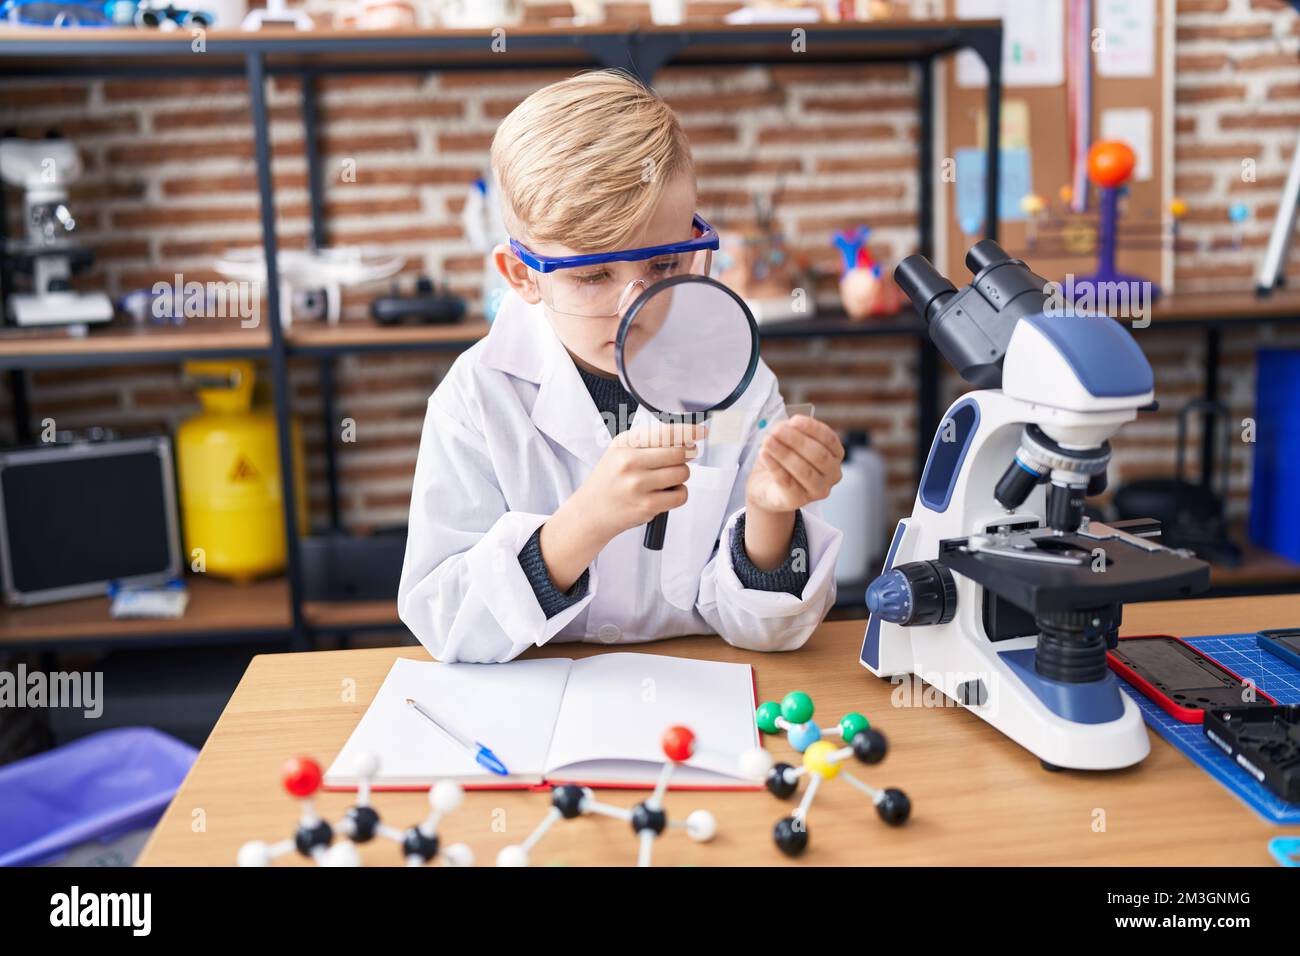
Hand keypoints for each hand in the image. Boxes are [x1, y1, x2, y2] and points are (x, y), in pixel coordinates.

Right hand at [575, 421, 706, 538]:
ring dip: (681, 476)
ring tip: (665, 479)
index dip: (689, 431)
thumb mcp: (621, 452)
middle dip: (686, 456)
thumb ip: (651, 444)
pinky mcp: (647, 506)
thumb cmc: (609, 480)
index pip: (665, 433)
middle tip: (679, 460)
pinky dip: (679, 494)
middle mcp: (630, 462)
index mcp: (625, 444)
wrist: (590, 512)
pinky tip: (665, 494)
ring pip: (682, 473)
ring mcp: (638, 485)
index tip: (702, 432)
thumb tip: (687, 442)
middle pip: (679, 453)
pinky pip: (680, 495)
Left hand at [746, 415, 843, 514]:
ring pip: (804, 471)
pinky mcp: (797, 500)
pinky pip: (786, 482)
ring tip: (767, 440)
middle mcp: (832, 474)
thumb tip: (787, 426)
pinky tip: (764, 454)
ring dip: (784, 453)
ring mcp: (817, 490)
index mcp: (834, 455)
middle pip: (818, 455)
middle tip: (777, 430)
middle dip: (797, 440)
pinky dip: (774, 466)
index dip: (812, 428)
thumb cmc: (783, 460)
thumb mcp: (789, 439)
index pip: (829, 439)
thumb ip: (791, 430)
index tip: (794, 420)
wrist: (766, 486)